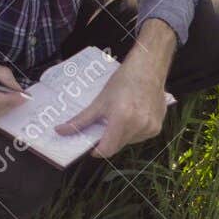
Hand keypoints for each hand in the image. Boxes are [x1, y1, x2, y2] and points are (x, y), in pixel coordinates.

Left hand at [55, 20, 177, 157]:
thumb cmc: (124, 81)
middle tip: (105, 125)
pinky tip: (134, 115)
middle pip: (118, 146)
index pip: (107, 149)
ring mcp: (151, 128)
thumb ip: (80, 120)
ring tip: (122, 116)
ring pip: (129, 142)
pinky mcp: (158, 127)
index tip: (92, 147)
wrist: (149, 68)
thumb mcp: (99, 101)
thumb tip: (60, 131)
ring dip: (122, 136)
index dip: (97, 151)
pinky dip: (134, 131)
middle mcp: (139, 126)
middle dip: (109, 140)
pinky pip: (141, 137)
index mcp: (122, 119)